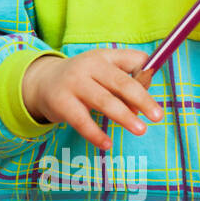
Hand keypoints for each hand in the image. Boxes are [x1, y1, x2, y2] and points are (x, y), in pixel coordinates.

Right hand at [21, 50, 162, 151]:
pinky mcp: (61, 102)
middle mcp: (88, 66)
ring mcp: (73, 84)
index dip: (146, 76)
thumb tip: (143, 105)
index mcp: (103, 56)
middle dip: (142, 99)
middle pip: (120, 82)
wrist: (42, 82)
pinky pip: (81, 121)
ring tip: (140, 130)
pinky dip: (95, 133)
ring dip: (124, 116)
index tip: (153, 93)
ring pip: (103, 101)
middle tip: (158, 116)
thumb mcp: (102, 70)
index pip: (132, 60)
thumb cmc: (83, 79)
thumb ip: (126, 81)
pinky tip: (107, 144)